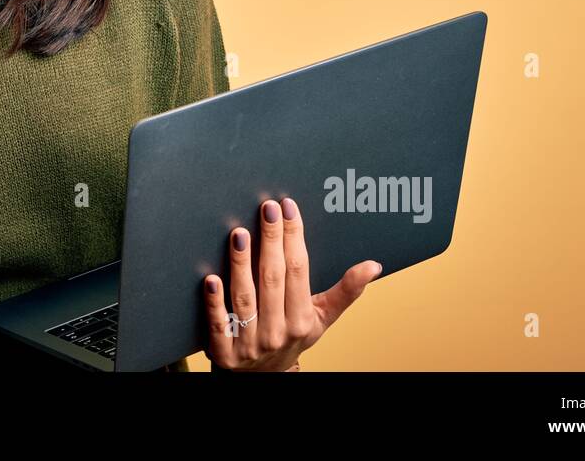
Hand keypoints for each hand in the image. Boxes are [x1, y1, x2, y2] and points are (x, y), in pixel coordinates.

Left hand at [203, 197, 380, 370]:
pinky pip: (218, 324)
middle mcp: (277, 332)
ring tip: (239, 234)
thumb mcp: (321, 317)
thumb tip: (374, 266)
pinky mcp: (224, 352)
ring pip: (245, 298)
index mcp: (302, 320)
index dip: (293, 237)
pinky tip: (210, 278)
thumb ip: (345, 292)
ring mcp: (249, 343)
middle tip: (267, 208)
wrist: (263, 377)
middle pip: (272, 279)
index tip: (289, 207)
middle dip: (270, 241)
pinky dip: (215, 302)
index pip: (298, 271)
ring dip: (241, 264)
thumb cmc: (293, 336)